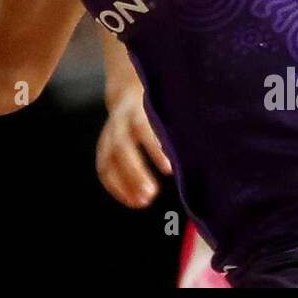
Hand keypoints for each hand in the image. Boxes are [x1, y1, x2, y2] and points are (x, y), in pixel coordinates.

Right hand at [96, 83, 172, 207]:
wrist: (126, 95)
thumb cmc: (157, 108)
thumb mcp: (165, 110)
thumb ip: (173, 128)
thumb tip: (195, 151)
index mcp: (137, 110)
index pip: (142, 129)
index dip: (154, 150)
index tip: (169, 170)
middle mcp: (119, 122)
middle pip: (122, 148)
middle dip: (135, 172)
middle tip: (152, 194)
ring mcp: (107, 136)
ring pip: (109, 161)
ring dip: (124, 184)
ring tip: (143, 202)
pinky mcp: (102, 147)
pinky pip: (103, 170)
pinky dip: (116, 188)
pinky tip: (132, 201)